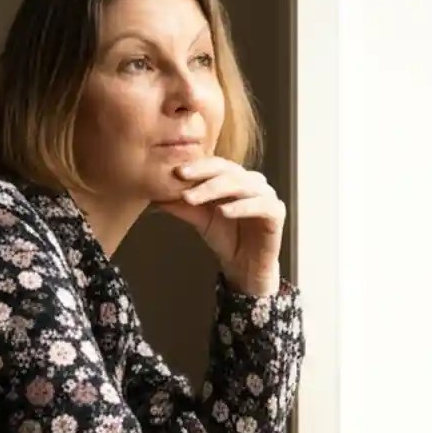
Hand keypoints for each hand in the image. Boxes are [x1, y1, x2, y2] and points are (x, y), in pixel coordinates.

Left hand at [155, 157, 285, 295]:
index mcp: (235, 178)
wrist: (245, 268)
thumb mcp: (200, 220)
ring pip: (242, 185)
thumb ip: (182, 206)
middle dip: (203, 175)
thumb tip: (155, 193)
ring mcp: (267, 195)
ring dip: (216, 189)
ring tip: (194, 198)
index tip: (174, 171)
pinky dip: (242, 206)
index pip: (215, 164)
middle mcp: (252, 182)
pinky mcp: (277, 213)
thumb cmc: (226, 239)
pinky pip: (261, 205)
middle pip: (228, 171)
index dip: (196, 166)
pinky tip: (224, 211)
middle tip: (180, 179)